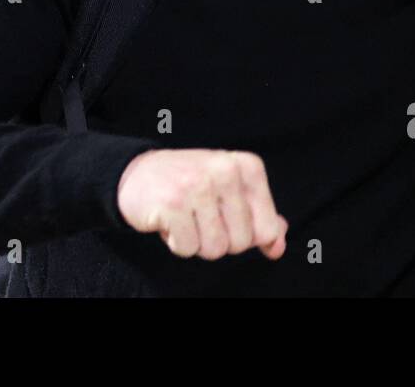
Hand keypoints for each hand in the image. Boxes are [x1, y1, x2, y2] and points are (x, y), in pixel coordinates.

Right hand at [116, 149, 287, 259]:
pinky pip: (188, 248)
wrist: (137, 173)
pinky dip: (177, 243)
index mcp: (247, 166)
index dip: (247, 235)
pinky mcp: (172, 203)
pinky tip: (169, 220)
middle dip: (219, 239)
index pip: (267, 228)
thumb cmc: (190, 185)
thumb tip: (277, 246)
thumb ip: (260, 219)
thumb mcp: (232, 193)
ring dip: (197, 242)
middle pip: (241, 242)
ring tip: (186, 217)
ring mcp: (198, 185)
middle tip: (200, 217)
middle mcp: (225, 170)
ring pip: (215, 249)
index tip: (226, 217)